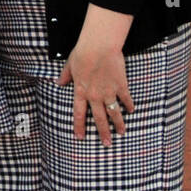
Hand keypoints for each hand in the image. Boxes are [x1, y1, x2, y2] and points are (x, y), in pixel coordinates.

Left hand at [56, 5, 134, 146]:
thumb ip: (65, 76)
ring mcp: (108, 92)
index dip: (79, 127)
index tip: (80, 137)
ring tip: (121, 133)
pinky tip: (132, 111)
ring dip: (118, 124)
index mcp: (80, 92)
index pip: (79, 114)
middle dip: (103, 133)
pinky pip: (125, 99)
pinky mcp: (120, 85)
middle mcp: (94, 95)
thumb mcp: (69, 65)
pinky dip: (129, 105)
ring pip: (114, 113)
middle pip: (99, 119)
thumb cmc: (83, 53)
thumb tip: (58, 82)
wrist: (99, 46)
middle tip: (107, 144)